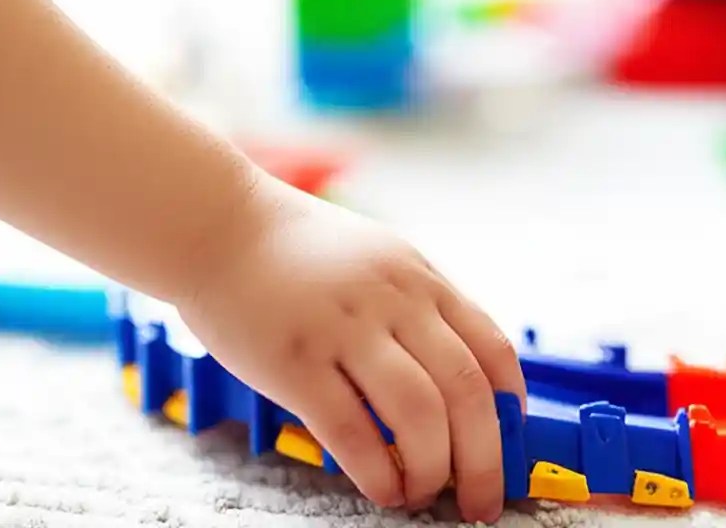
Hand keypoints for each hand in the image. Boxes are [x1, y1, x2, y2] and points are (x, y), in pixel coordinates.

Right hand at [177, 178, 525, 522]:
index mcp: (416, 278)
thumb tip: (458, 377)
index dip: (510, 407)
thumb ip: (417, 305)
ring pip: (418, 414)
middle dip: (485, 459)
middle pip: (465, 391)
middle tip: (480, 499)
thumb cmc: (293, 249)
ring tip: (424, 493)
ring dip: (433, 469)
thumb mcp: (376, 257)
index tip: (508, 441)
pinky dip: (378, 473)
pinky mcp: (294, 364)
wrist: (216, 225)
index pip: (490, 349)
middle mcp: (390, 302)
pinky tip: (382, 488)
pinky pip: (352, 432)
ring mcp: (342, 331)